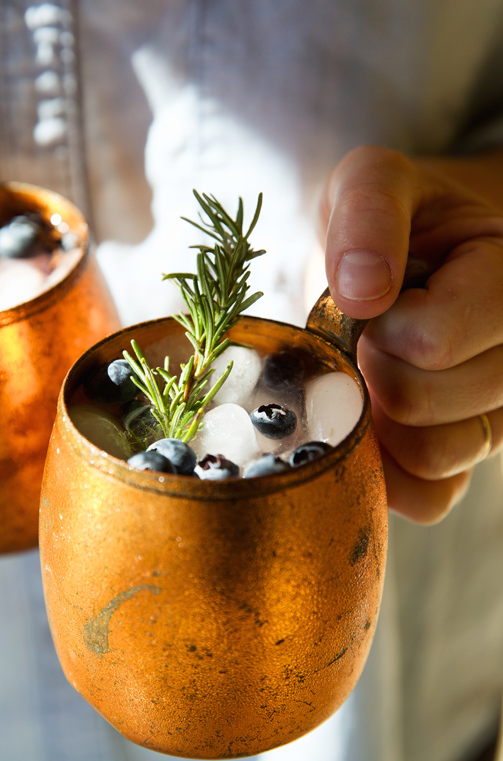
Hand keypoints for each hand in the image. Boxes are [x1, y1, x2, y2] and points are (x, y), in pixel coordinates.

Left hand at [318, 145, 502, 523]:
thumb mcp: (372, 184)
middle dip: (371, 369)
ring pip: (430, 453)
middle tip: (368, 337)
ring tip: (378, 369)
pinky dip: (390, 473)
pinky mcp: (473, 451)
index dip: (377, 329)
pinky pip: (432, 497)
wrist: (412, 254)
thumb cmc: (396, 220)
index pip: (432, 341)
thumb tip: (364, 291)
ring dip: (379, 416)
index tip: (369, 302)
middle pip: (421, 401)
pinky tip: (378, 426)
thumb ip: (369, 217)